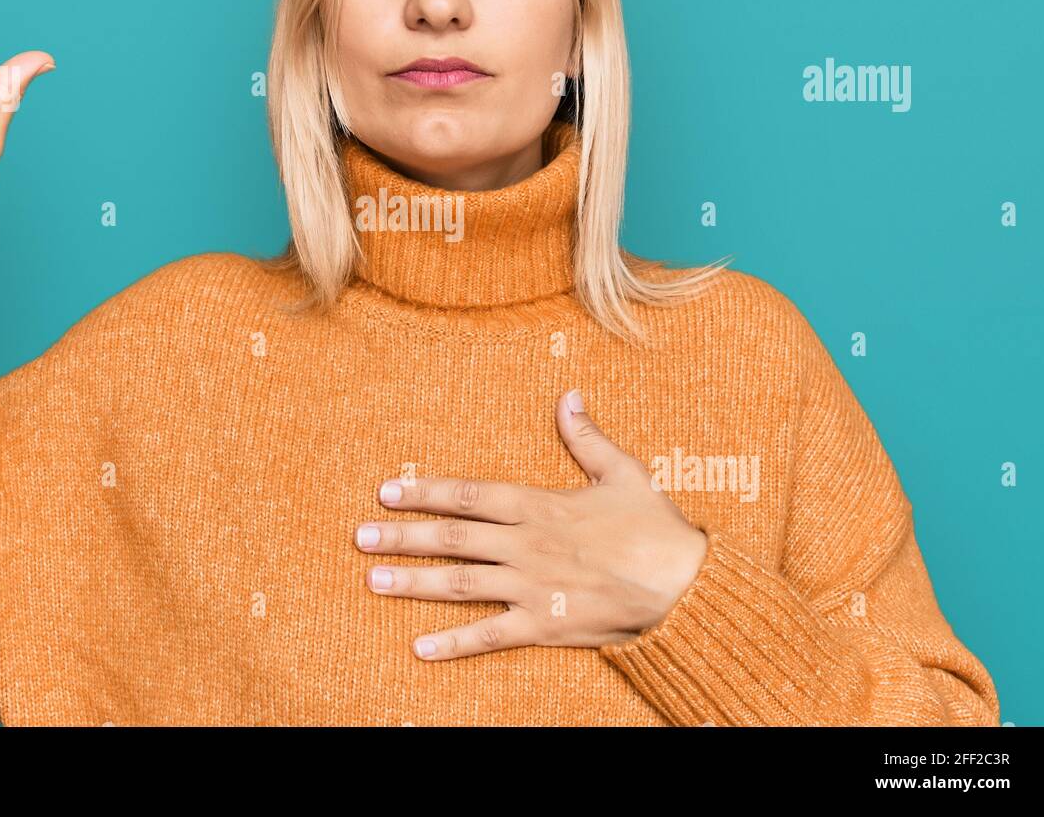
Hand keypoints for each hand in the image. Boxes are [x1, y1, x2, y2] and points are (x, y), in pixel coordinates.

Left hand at [354, 389, 709, 660]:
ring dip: (412, 583)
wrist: (684, 587)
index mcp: (538, 505)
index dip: (424, 493)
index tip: (387, 491)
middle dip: (402, 536)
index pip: (468, 495)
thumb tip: (568, 395)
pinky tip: (420, 648)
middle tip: (359, 535)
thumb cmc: (654, 528)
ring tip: (372, 580)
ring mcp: (530, 588)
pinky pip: (490, 637)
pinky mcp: (542, 625)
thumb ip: (586, 436)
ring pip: (459, 585)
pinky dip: (454, 644)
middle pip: (452, 539)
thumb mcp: (623, 471)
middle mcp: (525, 546)